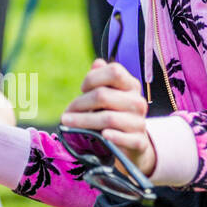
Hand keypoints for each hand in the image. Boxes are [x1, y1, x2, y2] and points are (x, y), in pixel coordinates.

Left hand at [61, 59, 155, 176]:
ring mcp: (139, 122)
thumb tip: (97, 63)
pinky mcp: (139, 142)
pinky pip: (125, 138)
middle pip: (103, 96)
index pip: (114, 72)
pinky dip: (112, 136)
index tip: (82, 88)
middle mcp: (138, 102)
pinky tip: (102, 135)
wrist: (133, 142)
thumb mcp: (109, 96)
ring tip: (67, 123)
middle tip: (66, 113)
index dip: (93, 78)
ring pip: (108, 118)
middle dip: (80, 103)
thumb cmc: (115, 114)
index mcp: (131, 86)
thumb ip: (101, 79)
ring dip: (83, 121)